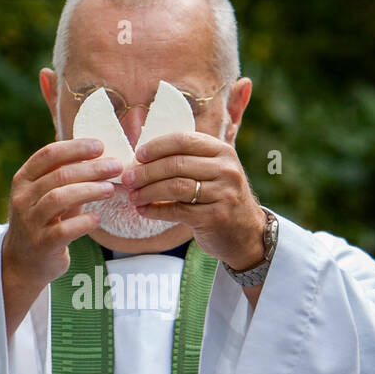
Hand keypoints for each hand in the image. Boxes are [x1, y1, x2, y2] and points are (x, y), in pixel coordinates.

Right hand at [2, 137, 121, 290]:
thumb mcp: (47, 195)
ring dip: (90, 190)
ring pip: (60, 198)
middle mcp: (23, 199)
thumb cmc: (43, 222)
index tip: (100, 146)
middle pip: (59, 175)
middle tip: (115, 166)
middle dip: (91, 168)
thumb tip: (100, 155)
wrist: (23, 262)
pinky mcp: (42, 244)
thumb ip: (65, 177)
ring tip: (110, 189)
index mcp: (23, 180)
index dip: (76, 148)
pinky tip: (98, 218)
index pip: (48, 155)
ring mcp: (30, 222)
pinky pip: (65, 229)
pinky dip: (85, 221)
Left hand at [121, 132, 267, 270]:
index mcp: (223, 151)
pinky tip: (144, 210)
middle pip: (177, 164)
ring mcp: (223, 194)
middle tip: (128, 179)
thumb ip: (189, 160)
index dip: (157, 146)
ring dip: (148, 192)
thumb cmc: (221, 198)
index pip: (184, 140)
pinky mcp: (215, 217)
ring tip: (133, 196)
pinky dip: (156, 211)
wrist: (246, 233)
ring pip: (175, 187)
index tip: (139, 155)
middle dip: (147, 172)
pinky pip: (177, 211)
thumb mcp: (214, 172)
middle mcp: (226, 170)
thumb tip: (143, 156)